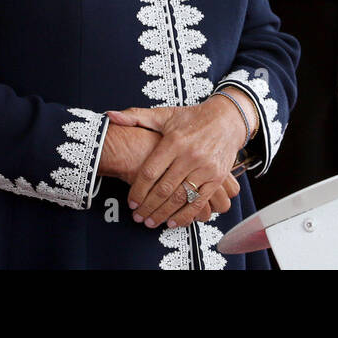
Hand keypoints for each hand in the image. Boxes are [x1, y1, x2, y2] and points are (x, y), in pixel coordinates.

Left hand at [107, 99, 242, 228]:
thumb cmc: (191, 118)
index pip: (150, 172)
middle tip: (137, 217)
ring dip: (164, 214)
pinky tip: (173, 222)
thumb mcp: (164, 114)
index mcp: (174, 141)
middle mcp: (190, 155)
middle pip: (163, 189)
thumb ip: (136, 116)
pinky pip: (199, 202)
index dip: (138, 190)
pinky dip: (185, 215)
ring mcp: (205, 168)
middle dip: (148, 207)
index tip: (131, 202)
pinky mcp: (217, 177)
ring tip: (151, 222)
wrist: (227, 119)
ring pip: (180, 198)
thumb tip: (110, 115)